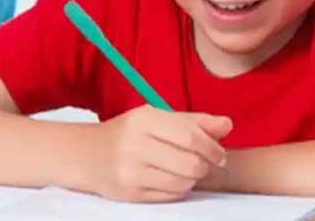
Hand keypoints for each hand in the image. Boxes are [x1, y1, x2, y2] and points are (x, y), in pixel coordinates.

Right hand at [81, 105, 231, 202]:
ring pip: (183, 182)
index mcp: (143, 120)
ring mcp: (131, 171)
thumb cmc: (127, 134)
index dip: (212, 148)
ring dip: (193, 178)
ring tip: (187, 170)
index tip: (219, 153)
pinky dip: (179, 189)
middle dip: (205, 166)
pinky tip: (172, 179)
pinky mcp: (130, 193)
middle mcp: (135, 145)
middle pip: (190, 163)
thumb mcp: (156, 119)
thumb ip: (193, 122)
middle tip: (204, 164)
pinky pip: (171, 195)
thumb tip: (228, 124)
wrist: (87, 154)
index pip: (190, 136)